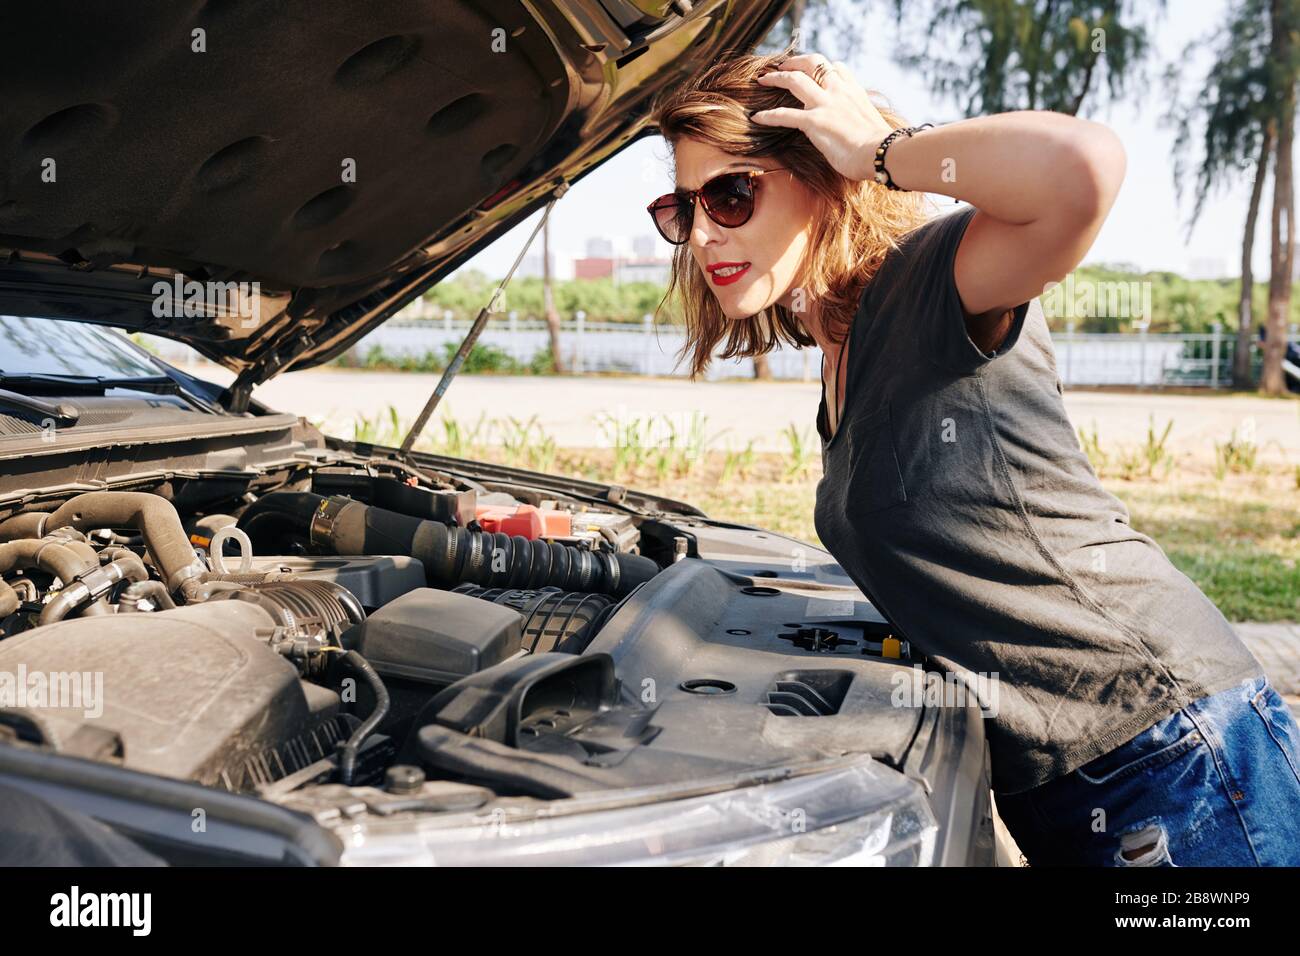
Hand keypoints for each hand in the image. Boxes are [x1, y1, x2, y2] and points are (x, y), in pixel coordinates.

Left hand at [751, 53, 893, 182]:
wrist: (882, 153)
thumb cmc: (880, 146)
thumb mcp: (871, 123)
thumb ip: (860, 117)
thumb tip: (860, 127)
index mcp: (853, 91)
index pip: (836, 68)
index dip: (821, 67)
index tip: (812, 69)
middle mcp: (838, 90)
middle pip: (812, 63)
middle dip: (793, 61)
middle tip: (780, 66)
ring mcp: (825, 104)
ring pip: (794, 80)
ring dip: (775, 78)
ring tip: (762, 80)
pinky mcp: (814, 122)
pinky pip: (784, 115)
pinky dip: (768, 115)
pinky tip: (756, 118)